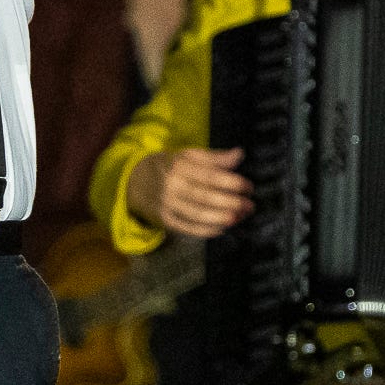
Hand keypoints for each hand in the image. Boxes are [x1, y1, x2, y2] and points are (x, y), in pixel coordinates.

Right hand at [131, 147, 253, 238]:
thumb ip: (214, 157)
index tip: (248, 187)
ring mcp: (167, 205)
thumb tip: (239, 154)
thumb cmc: (169, 166)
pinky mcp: (165, 220)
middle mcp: (171, 186)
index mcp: (179, 166)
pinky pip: (189, 228)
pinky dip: (208, 230)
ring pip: (198, 215)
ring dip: (222, 218)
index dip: (232, 183)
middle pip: (205, 197)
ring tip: (240, 217)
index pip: (210, 176)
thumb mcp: (188, 155)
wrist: (134, 181)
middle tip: (250, 206)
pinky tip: (223, 227)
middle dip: (231, 203)